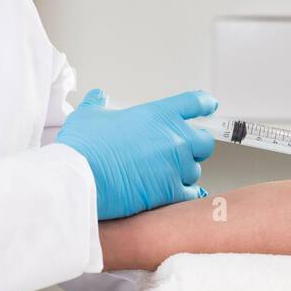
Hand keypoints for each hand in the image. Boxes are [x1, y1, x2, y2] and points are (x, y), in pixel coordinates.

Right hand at [57, 89, 215, 219]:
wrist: (80, 178)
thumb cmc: (85, 146)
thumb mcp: (88, 115)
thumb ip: (97, 103)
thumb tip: (97, 96)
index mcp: (159, 115)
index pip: (194, 103)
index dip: (205, 104)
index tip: (210, 105)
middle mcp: (174, 139)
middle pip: (204, 142)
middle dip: (196, 146)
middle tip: (180, 150)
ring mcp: (175, 166)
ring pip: (194, 170)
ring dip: (183, 172)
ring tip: (163, 174)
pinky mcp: (170, 192)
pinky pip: (190, 193)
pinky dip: (185, 194)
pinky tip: (178, 194)